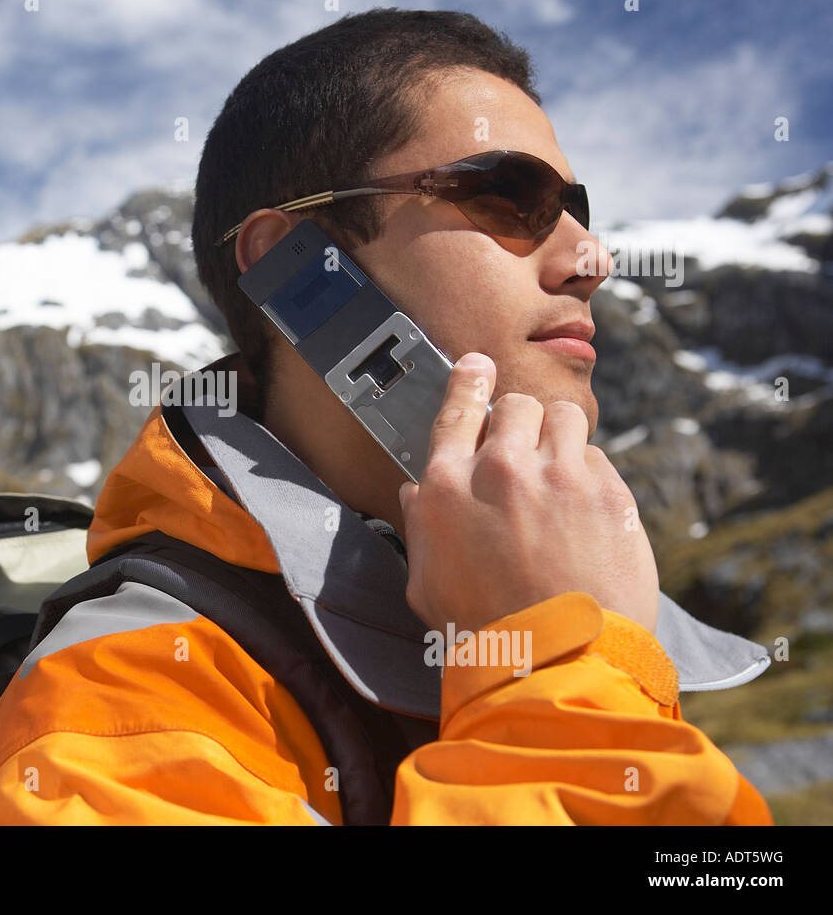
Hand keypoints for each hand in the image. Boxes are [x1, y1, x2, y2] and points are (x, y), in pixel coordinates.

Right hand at [397, 352, 658, 634]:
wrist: (556, 661)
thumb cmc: (483, 629)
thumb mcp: (425, 582)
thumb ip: (419, 527)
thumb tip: (417, 492)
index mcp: (447, 487)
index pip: (457, 409)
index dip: (468, 381)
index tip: (477, 365)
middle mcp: (501, 469)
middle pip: (517, 406)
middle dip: (521, 424)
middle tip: (526, 454)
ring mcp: (560, 477)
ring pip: (565, 417)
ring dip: (560, 437)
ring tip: (561, 473)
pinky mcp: (609, 493)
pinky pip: (598, 457)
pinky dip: (591, 474)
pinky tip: (586, 510)